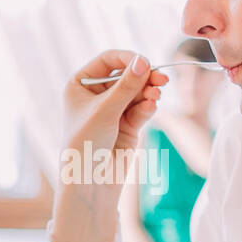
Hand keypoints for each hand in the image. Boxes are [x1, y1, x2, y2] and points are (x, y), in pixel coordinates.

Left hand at [50, 51, 168, 241]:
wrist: (89, 183)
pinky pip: (141, 108)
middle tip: (161, 78)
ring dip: (148, 91)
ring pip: (137, 92)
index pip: (107, 60)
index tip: (144, 62)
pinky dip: (147, 106)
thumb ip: (126, 86)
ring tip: (156, 95)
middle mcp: (96, 95)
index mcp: (80, 84)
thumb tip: (143, 62)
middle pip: (126, 75)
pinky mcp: (128, 125)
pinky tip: (151, 107)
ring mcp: (113, 110)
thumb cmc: (84, 144)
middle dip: (143, 77)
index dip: (127, 58)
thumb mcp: (104, 111)